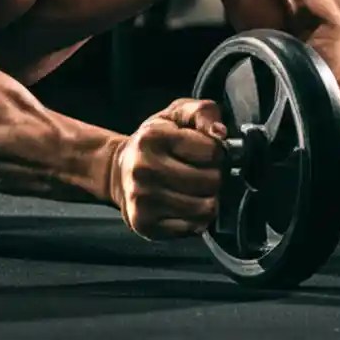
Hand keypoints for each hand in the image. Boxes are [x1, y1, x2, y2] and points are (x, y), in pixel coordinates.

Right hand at [109, 98, 225, 239]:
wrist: (119, 170)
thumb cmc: (154, 142)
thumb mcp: (176, 115)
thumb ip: (202, 112)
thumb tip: (220, 133)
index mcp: (153, 137)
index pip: (212, 151)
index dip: (216, 152)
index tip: (204, 152)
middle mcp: (144, 168)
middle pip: (211, 181)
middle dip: (213, 176)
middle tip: (201, 173)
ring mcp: (143, 198)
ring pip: (206, 208)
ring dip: (208, 199)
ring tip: (195, 190)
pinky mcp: (145, 223)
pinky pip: (193, 227)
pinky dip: (195, 218)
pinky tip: (185, 206)